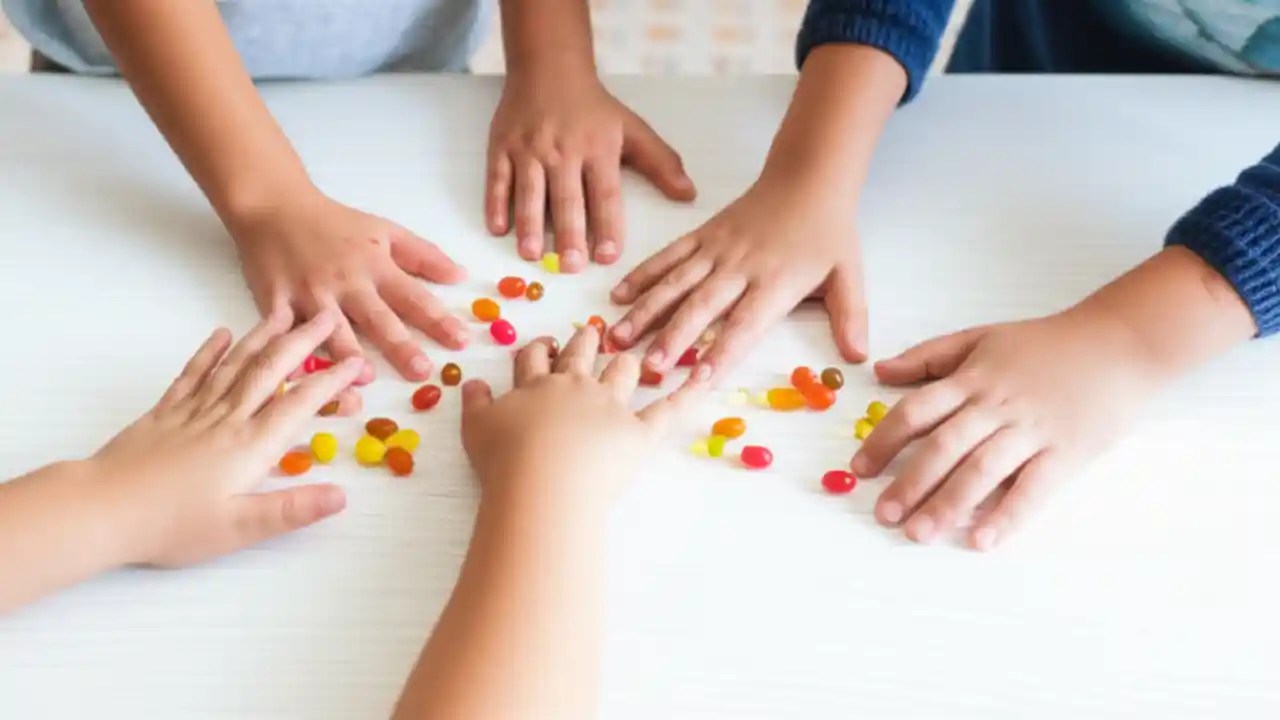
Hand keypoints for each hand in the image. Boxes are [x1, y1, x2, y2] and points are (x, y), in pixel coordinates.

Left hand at [90, 311, 363, 566]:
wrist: (102, 510)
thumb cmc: (170, 526)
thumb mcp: (239, 528)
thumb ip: (292, 509)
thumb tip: (341, 496)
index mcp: (250, 447)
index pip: (301, 403)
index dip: (332, 380)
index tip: (357, 363)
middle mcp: (226, 419)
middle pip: (272, 370)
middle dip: (303, 342)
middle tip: (327, 317)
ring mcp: (194, 411)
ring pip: (236, 364)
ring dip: (263, 336)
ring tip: (285, 313)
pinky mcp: (165, 413)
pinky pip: (193, 374)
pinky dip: (209, 351)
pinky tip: (221, 334)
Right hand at [230, 192, 467, 381]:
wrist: (274, 207)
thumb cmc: (334, 224)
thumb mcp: (385, 230)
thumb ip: (423, 256)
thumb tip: (460, 276)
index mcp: (375, 266)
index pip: (413, 297)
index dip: (438, 319)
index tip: (461, 341)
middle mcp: (345, 283)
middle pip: (377, 318)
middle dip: (399, 345)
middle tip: (421, 371)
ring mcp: (309, 295)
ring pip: (329, 331)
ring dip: (345, 354)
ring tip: (361, 378)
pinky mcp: (274, 303)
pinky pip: (282, 333)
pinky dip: (288, 352)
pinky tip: (295, 377)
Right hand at [460, 327, 697, 508]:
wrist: (542, 483)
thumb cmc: (505, 460)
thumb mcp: (476, 428)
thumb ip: (475, 402)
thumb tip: (471, 383)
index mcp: (537, 384)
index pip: (537, 357)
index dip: (541, 349)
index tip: (547, 345)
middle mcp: (575, 386)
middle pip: (580, 354)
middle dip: (586, 340)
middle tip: (591, 331)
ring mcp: (610, 406)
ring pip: (621, 371)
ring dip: (626, 360)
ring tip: (632, 354)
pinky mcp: (638, 432)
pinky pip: (667, 410)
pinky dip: (687, 393)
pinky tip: (703, 376)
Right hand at [486, 74, 695, 271]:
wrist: (549, 67)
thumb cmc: (594, 108)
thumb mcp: (632, 130)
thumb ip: (661, 164)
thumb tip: (688, 195)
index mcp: (598, 148)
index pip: (604, 194)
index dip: (607, 225)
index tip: (607, 256)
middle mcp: (563, 150)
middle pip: (567, 198)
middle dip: (569, 234)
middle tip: (570, 266)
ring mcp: (529, 149)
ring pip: (529, 192)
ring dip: (529, 224)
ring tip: (532, 255)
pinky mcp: (502, 147)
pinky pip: (498, 179)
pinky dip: (496, 204)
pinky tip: (498, 229)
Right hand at [609, 175, 866, 380]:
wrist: (807, 177)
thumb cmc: (827, 232)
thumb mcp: (849, 274)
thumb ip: (851, 316)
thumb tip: (858, 356)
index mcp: (775, 281)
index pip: (745, 323)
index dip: (721, 352)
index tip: (698, 380)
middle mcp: (740, 267)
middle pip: (701, 306)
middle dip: (672, 338)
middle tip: (647, 367)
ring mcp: (716, 249)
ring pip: (675, 282)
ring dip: (646, 311)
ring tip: (618, 337)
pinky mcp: (702, 235)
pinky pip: (668, 256)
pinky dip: (643, 275)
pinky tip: (619, 296)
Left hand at [851, 308, 1161, 550]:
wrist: (1119, 343)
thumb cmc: (1046, 344)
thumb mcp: (981, 337)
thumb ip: (929, 356)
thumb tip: (880, 371)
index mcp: (972, 379)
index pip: (917, 411)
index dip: (884, 441)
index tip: (860, 470)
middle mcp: (996, 406)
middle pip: (944, 447)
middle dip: (909, 483)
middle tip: (884, 515)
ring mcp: (1031, 430)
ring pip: (982, 471)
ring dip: (947, 504)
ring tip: (919, 533)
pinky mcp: (1065, 452)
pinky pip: (1032, 488)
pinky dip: (1007, 516)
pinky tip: (982, 540)